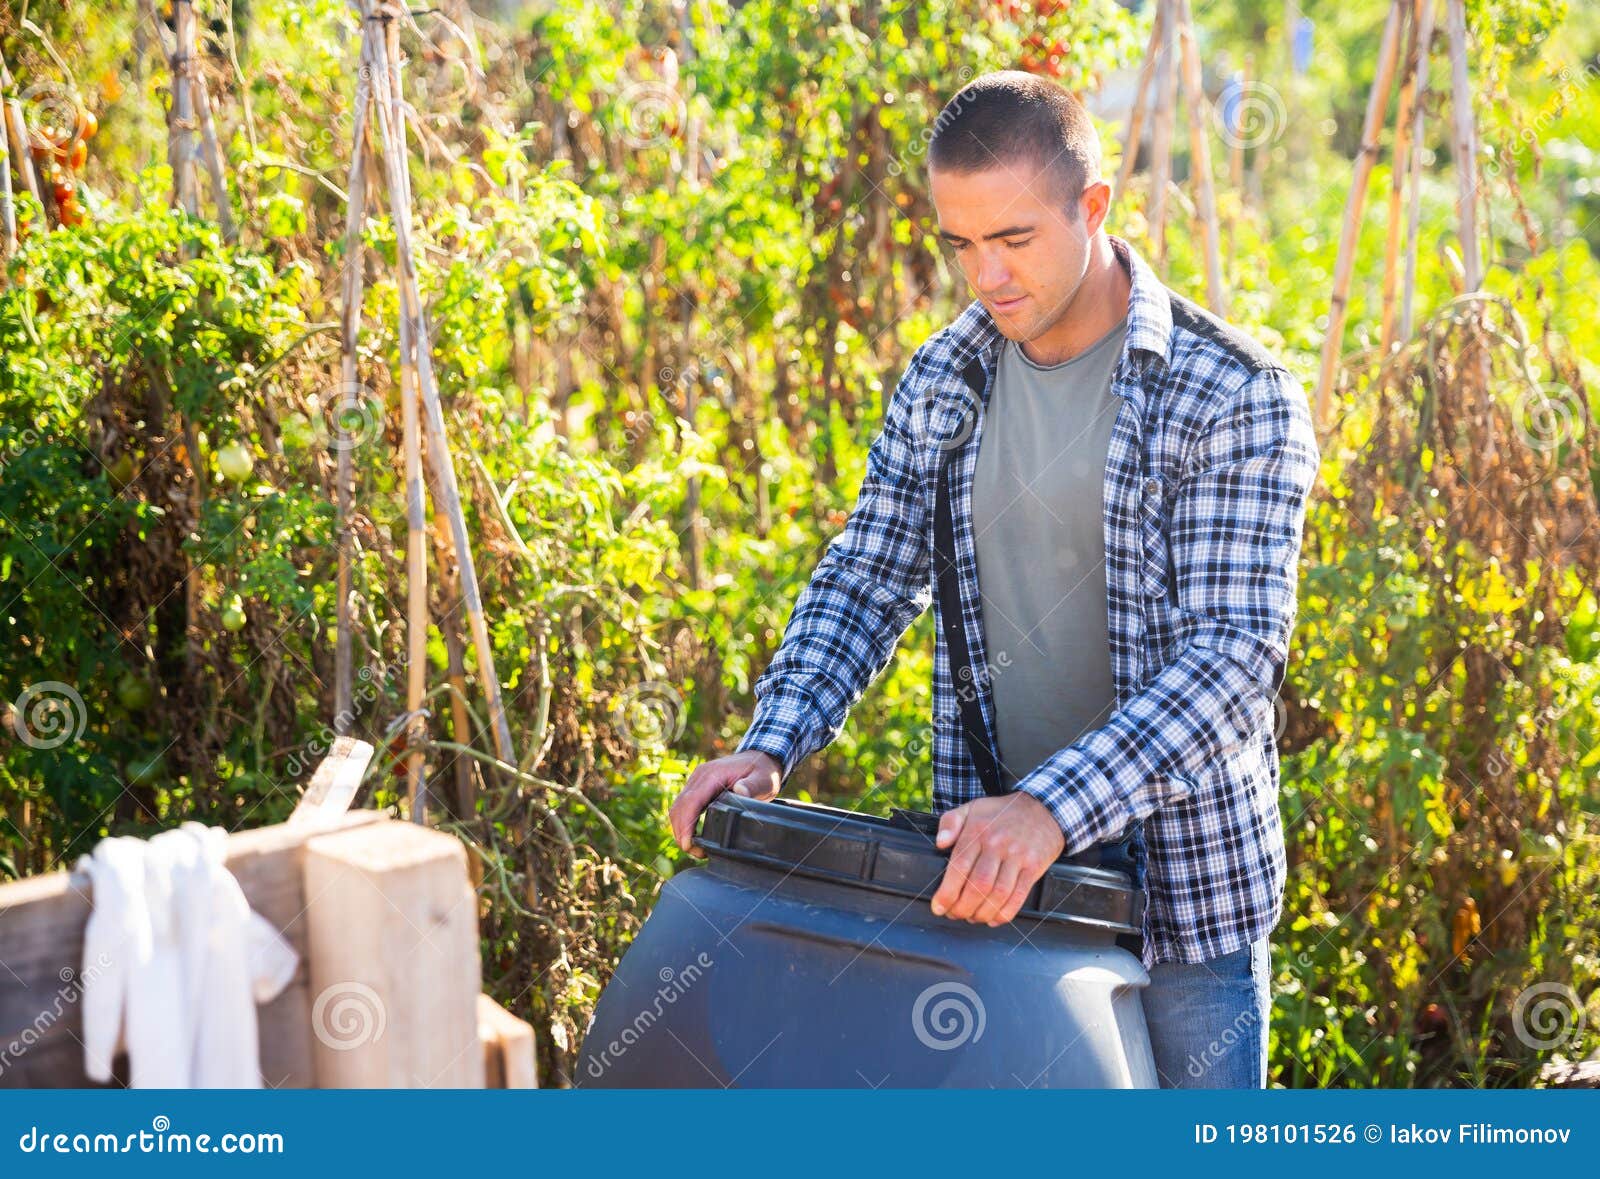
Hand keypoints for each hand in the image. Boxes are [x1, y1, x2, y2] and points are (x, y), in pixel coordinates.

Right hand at [669, 750, 782, 857]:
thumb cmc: (762, 771)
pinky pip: (684, 806)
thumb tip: (740, 792)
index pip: (692, 801)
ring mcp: (696, 781)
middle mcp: (700, 776)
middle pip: (680, 807)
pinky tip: (692, 836)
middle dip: (681, 832)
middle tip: (693, 852)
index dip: (686, 824)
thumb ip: (753, 786)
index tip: (687, 844)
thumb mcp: (763, 779)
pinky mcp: (697, 787)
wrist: (759, 758)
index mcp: (713, 774)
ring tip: (693, 848)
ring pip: (678, 807)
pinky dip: (684, 822)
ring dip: (680, 829)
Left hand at [929, 793, 1064, 925]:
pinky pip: (1018, 896)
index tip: (939, 907)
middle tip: (954, 914)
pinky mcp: (1034, 867)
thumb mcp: (972, 808)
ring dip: (982, 913)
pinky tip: (993, 918)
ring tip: (972, 917)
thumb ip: (950, 822)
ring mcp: (1018, 857)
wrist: (1042, 808)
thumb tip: (940, 843)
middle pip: (978, 885)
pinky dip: (1004, 913)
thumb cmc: (1003, 812)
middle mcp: (997, 844)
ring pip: (998, 894)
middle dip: (963, 907)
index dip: (947, 892)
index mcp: (978, 831)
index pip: (959, 866)